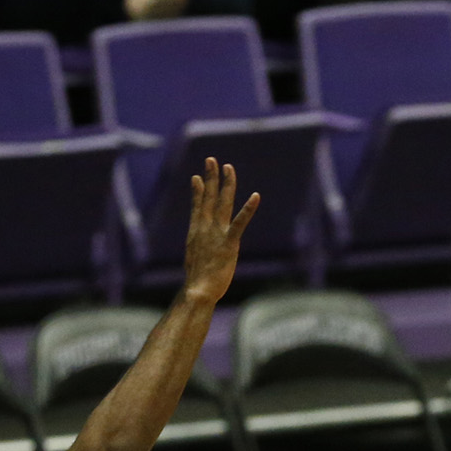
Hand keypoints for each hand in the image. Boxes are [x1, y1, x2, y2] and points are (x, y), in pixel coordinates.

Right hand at [183, 158, 257, 301]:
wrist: (198, 290)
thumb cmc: (197, 280)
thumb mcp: (195, 259)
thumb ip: (197, 247)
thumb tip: (195, 248)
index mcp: (196, 232)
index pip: (197, 206)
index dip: (198, 190)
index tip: (197, 177)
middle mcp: (205, 228)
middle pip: (208, 197)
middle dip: (210, 177)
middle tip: (212, 160)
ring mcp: (217, 233)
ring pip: (222, 202)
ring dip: (225, 183)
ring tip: (227, 167)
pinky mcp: (230, 242)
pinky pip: (241, 221)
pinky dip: (248, 208)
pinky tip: (256, 196)